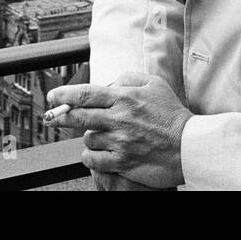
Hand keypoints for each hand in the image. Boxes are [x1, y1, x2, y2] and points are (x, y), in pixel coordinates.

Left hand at [47, 72, 191, 188]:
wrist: (189, 146)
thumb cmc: (172, 114)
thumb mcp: (155, 84)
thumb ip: (129, 78)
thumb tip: (110, 82)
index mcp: (125, 97)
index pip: (86, 93)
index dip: (64, 95)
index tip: (53, 97)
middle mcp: (119, 118)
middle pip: (79, 115)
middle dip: (60, 116)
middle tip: (51, 118)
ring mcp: (120, 141)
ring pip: (88, 139)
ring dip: (89, 138)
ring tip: (103, 137)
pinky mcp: (122, 161)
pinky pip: (93, 160)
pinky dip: (91, 158)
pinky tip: (98, 154)